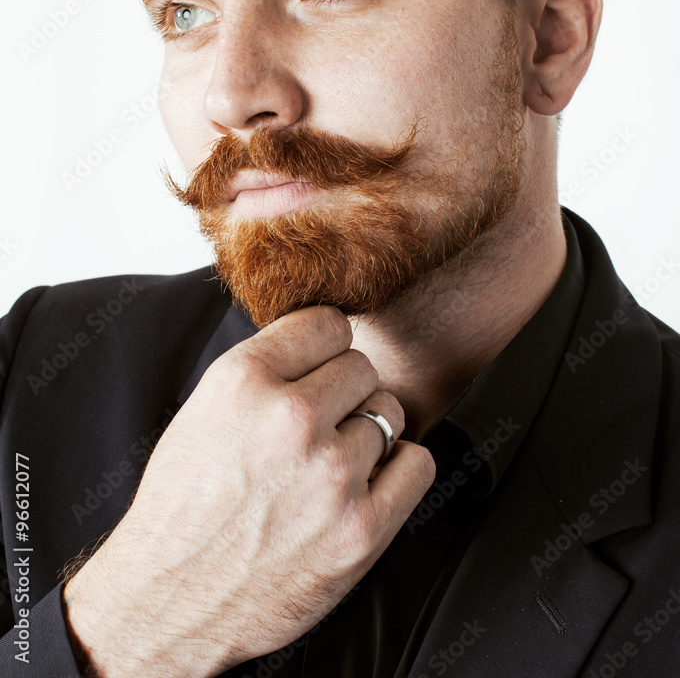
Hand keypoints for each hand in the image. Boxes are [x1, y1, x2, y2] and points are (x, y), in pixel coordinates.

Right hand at [64, 305, 435, 677]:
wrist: (170, 601)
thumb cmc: (184, 506)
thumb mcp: (204, 408)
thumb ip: (265, 368)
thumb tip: (323, 338)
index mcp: (244, 381)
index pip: (328, 322)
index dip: (324, 347)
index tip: (319, 367)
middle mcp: (291, 419)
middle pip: (362, 367)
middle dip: (343, 392)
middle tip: (318, 424)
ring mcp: (332, 475)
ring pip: (390, 412)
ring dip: (367, 433)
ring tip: (331, 460)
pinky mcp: (362, 528)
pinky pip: (417, 463)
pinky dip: (398, 471)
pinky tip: (365, 483)